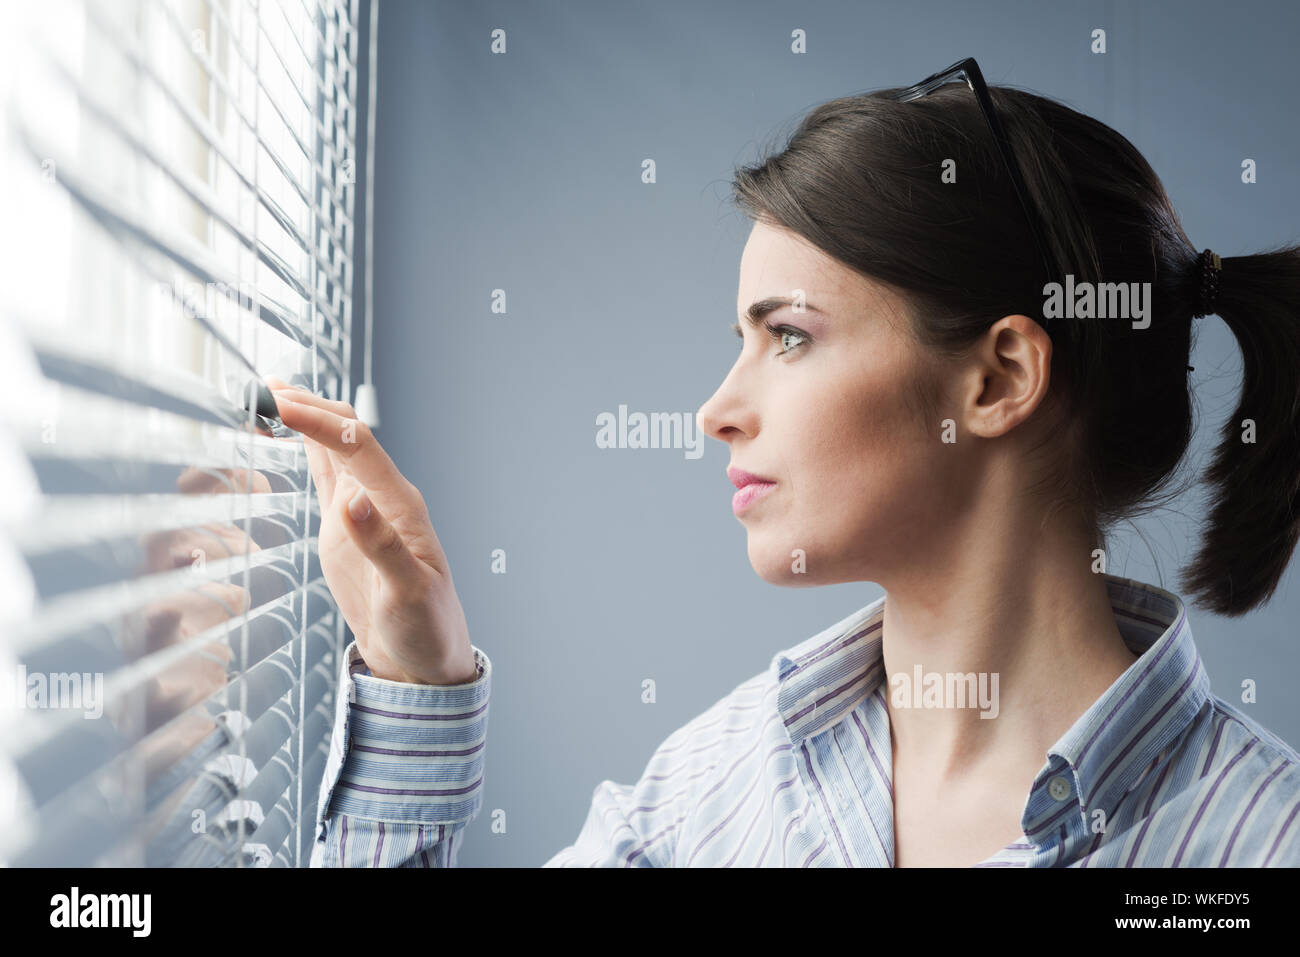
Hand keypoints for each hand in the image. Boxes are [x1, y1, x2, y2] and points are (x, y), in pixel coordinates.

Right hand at [265, 377, 476, 685]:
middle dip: (308, 407)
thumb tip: (352, 501)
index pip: (357, 446)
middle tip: (261, 388)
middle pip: (345, 434)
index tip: (278, 405)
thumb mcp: (408, 594)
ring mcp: (362, 510)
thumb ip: (382, 548)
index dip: (318, 422)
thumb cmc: (427, 629)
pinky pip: (324, 475)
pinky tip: (286, 428)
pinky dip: (304, 447)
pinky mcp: (344, 527)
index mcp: (401, 506)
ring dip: (305, 417)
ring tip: (267, 391)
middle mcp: (382, 498)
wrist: (424, 660)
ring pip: (332, 448)